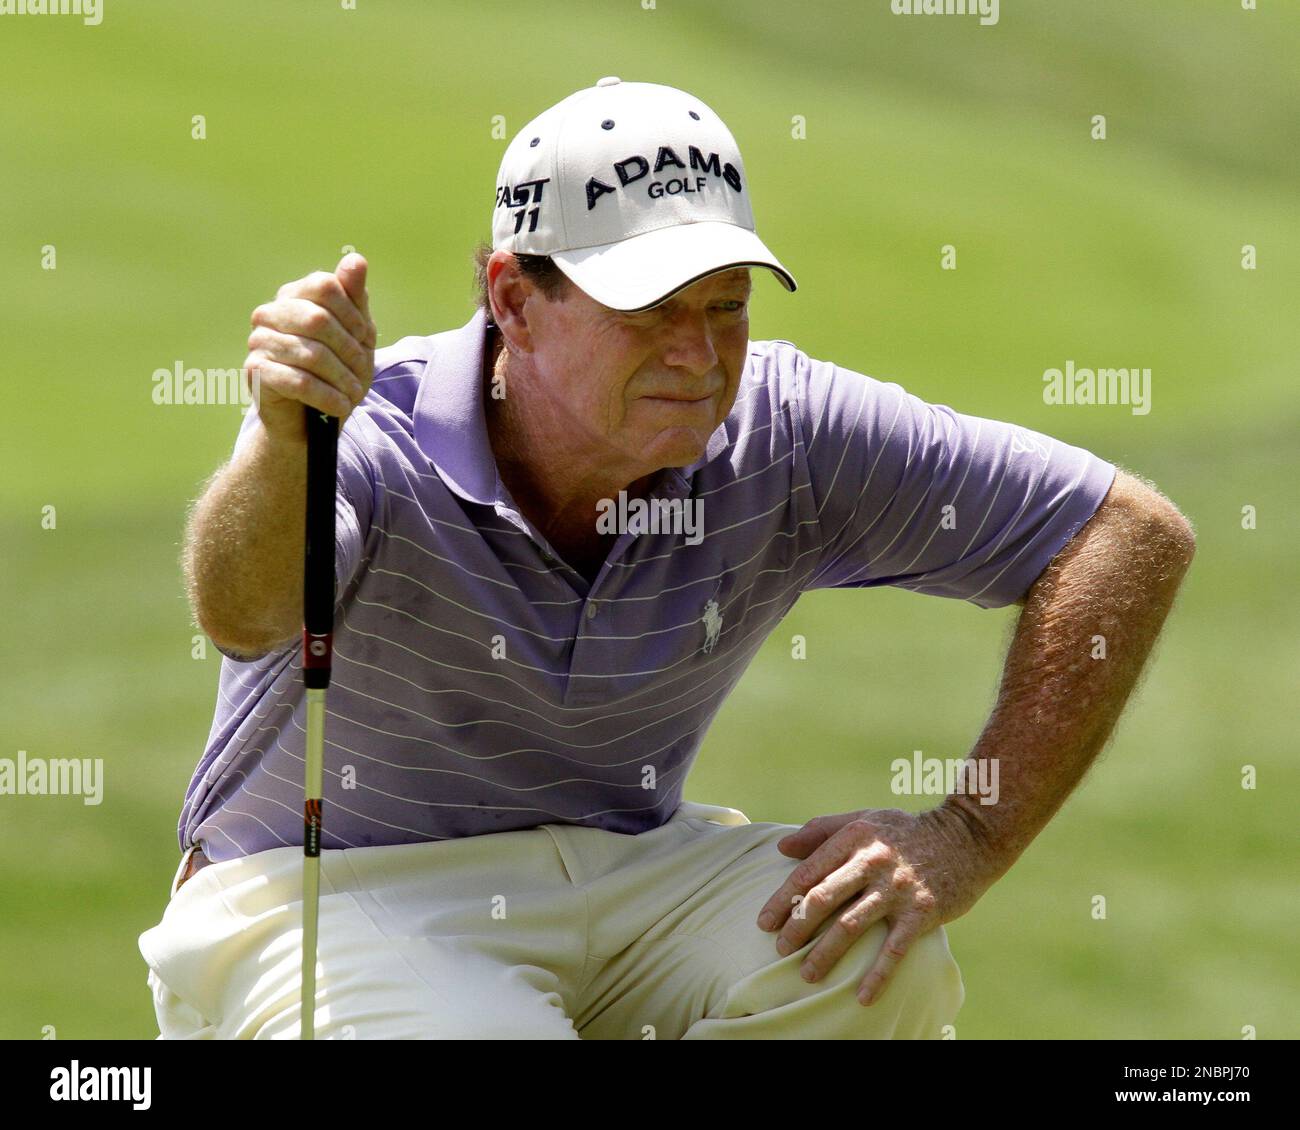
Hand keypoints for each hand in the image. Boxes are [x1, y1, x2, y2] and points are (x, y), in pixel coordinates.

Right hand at [244, 253, 376, 442]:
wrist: (309, 420)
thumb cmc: (336, 371)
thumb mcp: (355, 334)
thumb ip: (354, 297)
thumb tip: (356, 259)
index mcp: (294, 295)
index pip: (326, 286)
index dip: (353, 314)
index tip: (366, 339)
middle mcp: (271, 313)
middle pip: (318, 319)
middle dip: (350, 348)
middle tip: (364, 369)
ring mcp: (259, 341)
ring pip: (312, 354)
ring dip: (342, 378)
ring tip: (354, 393)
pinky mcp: (256, 372)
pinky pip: (298, 381)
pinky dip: (327, 396)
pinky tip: (341, 406)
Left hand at [755, 805, 995, 1005]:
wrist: (966, 837)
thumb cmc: (906, 830)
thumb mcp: (864, 819)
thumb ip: (822, 830)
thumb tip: (782, 846)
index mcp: (853, 838)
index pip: (807, 873)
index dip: (782, 900)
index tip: (763, 923)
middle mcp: (872, 861)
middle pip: (822, 900)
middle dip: (796, 929)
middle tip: (779, 949)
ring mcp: (897, 888)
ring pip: (850, 926)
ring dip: (825, 955)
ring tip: (807, 974)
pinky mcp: (922, 912)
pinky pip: (893, 950)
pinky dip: (877, 976)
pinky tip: (862, 997)